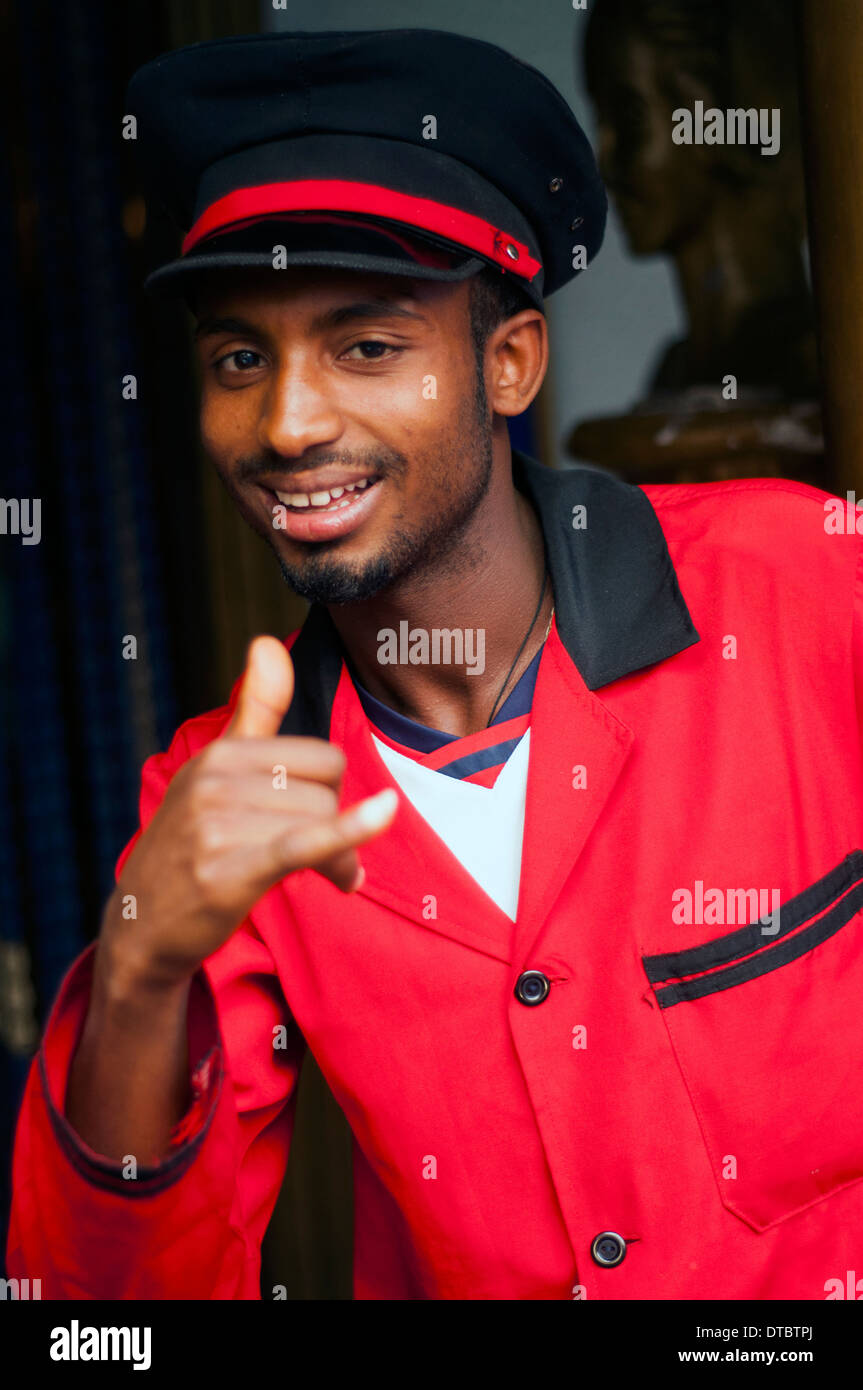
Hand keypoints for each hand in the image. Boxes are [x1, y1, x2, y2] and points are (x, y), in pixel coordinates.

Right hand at [104, 635, 396, 985]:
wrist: (140, 925)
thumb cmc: (191, 845)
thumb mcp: (214, 772)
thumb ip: (253, 710)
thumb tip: (269, 641)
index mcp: (220, 754)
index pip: (321, 757)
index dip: (331, 793)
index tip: (318, 824)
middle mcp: (215, 782)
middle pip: (327, 790)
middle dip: (337, 828)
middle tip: (322, 860)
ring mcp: (219, 825)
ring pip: (323, 822)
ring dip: (340, 860)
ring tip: (324, 879)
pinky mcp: (231, 869)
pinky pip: (306, 841)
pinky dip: (347, 831)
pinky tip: (380, 823)